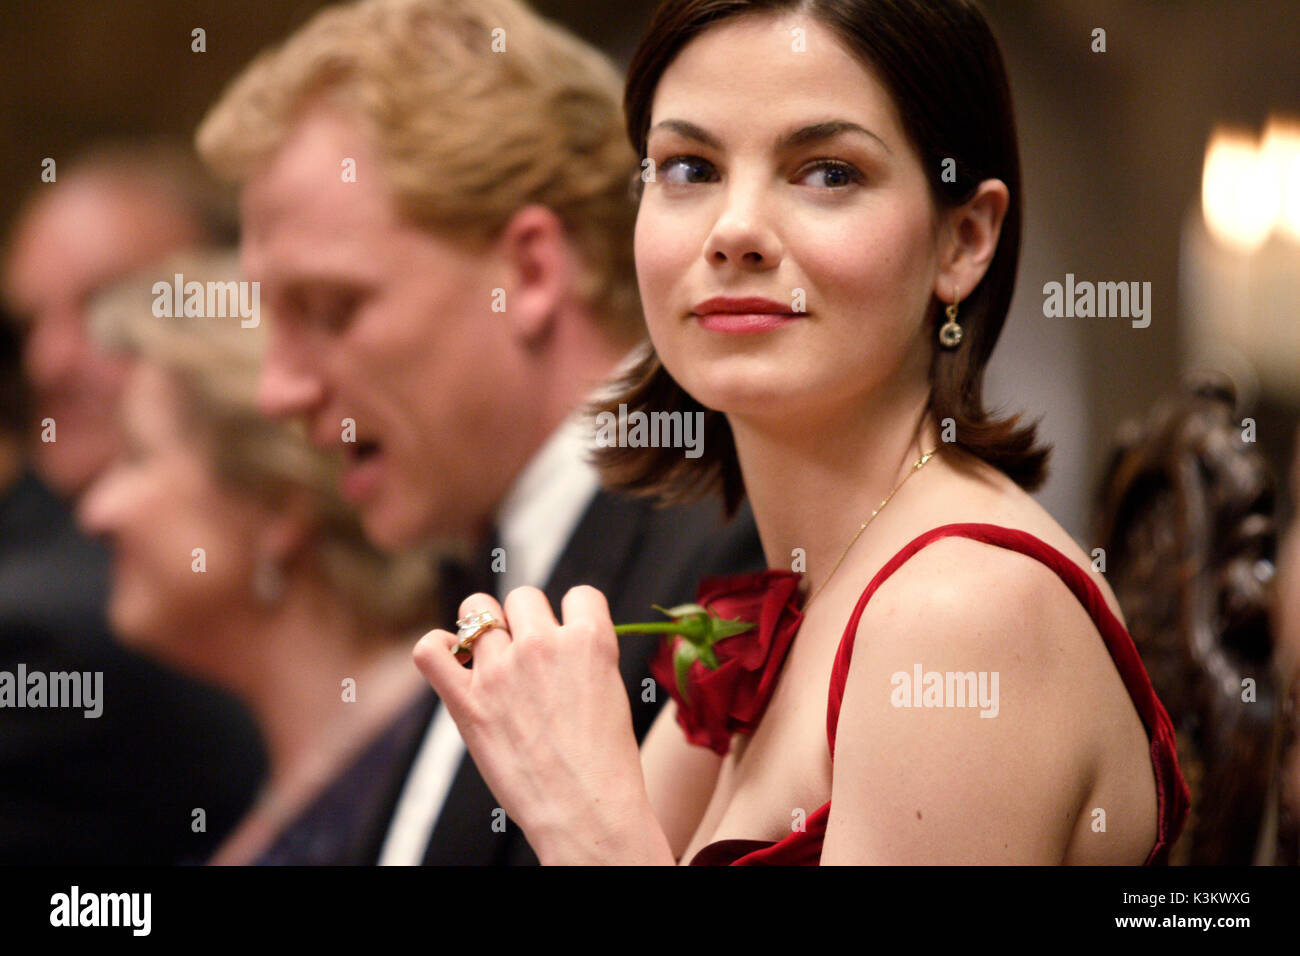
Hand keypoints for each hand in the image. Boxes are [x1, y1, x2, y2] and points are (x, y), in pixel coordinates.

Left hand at [413, 585, 672, 863]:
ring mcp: (501, 670)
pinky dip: (437, 649)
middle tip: (531, 657)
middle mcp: (543, 645)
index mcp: (590, 640)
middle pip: (524, 597)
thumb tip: (557, 637)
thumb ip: (583, 654)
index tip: (569, 639)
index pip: (580, 595)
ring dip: (484, 630)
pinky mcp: (466, 700)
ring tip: (492, 657)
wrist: (585, 812)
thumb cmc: (605, 763)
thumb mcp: (612, 690)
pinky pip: (431, 650)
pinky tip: (453, 663)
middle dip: (527, 621)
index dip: (574, 617)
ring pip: (478, 610)